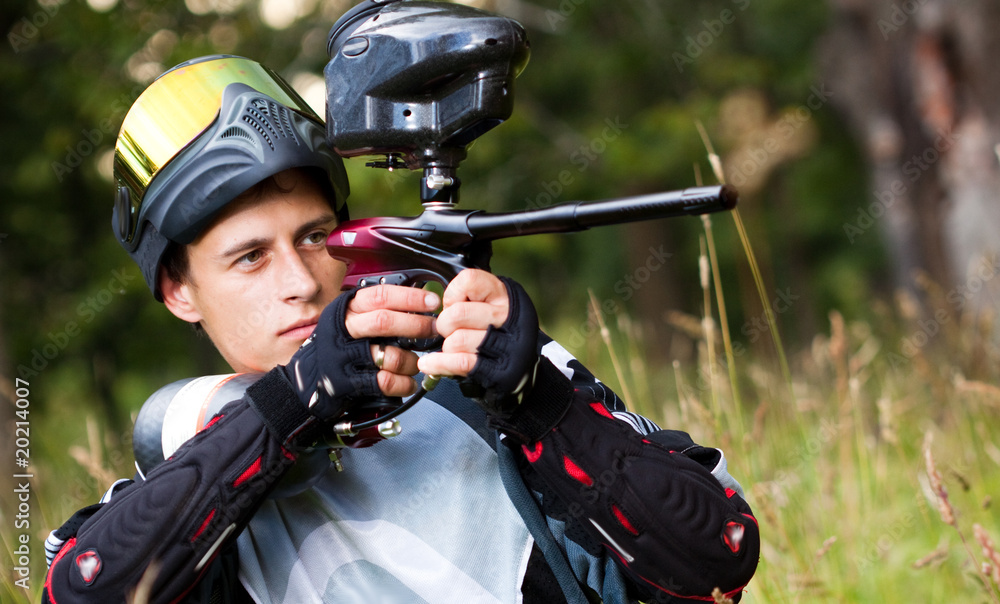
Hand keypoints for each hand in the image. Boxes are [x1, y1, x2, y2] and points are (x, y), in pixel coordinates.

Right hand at [345, 284, 438, 396]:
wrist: (308, 378)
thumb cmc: (340, 346)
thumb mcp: (351, 319)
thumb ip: (378, 310)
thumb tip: (420, 303)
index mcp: (347, 309)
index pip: (380, 296)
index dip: (409, 298)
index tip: (432, 302)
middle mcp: (343, 330)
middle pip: (384, 322)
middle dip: (416, 325)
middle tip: (434, 329)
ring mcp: (343, 357)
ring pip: (388, 355)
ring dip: (411, 361)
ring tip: (416, 363)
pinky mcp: (346, 382)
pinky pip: (384, 382)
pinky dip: (403, 383)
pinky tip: (408, 382)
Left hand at [418, 269, 539, 416]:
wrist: (522, 368)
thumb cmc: (498, 332)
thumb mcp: (490, 304)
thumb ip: (468, 297)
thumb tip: (435, 303)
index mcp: (506, 296)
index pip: (470, 280)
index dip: (453, 293)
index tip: (454, 304)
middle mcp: (510, 318)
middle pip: (458, 314)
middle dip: (444, 324)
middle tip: (450, 330)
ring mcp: (508, 346)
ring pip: (457, 341)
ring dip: (448, 347)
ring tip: (454, 347)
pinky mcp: (500, 371)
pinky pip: (461, 363)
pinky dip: (440, 364)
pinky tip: (429, 363)